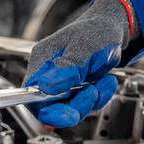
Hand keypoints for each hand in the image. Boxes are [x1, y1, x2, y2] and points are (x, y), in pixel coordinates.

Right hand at [24, 0, 131, 126]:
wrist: (112, 29)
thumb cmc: (96, 31)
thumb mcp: (85, 46)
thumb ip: (67, 67)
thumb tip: (46, 85)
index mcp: (42, 61)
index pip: (31, 94)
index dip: (46, 110)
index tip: (68, 114)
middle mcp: (49, 74)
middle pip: (50, 107)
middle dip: (75, 106)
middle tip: (93, 93)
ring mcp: (62, 83)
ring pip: (70, 108)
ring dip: (91, 99)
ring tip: (103, 80)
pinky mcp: (76, 89)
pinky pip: (84, 105)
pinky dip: (99, 96)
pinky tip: (106, 81)